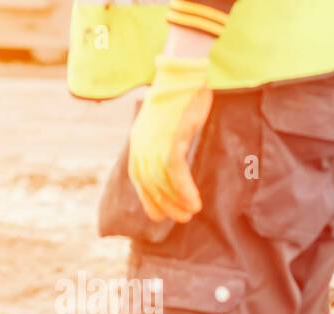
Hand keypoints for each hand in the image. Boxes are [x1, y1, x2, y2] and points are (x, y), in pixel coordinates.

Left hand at [127, 56, 212, 222]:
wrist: (184, 73)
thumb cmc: (181, 95)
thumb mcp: (169, 122)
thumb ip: (167, 140)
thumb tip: (174, 156)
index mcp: (139, 139)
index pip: (138, 175)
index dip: (148, 197)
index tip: (159, 214)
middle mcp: (142, 143)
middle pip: (149, 182)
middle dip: (164, 204)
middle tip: (181, 219)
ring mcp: (154, 141)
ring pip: (161, 181)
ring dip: (177, 201)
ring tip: (190, 214)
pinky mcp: (169, 139)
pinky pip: (174, 173)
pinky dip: (184, 190)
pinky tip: (195, 203)